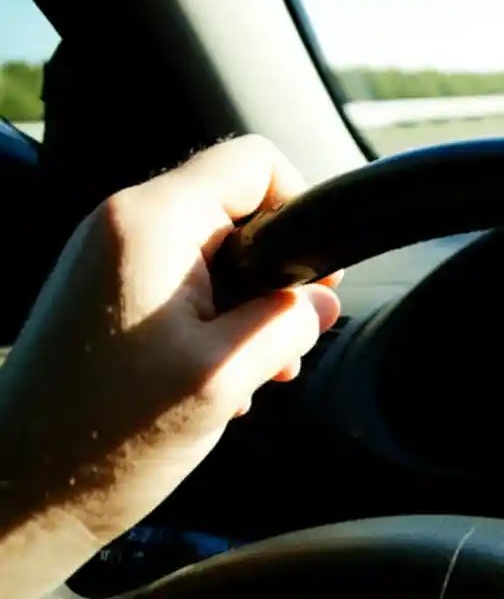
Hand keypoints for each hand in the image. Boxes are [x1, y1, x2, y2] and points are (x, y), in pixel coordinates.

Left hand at [0, 136, 340, 597]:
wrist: (21, 494)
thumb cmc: (106, 439)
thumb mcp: (224, 378)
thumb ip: (288, 325)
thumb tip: (321, 303)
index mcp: (152, 224)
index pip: (253, 161)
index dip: (301, 207)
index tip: (313, 276)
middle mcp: (123, 224)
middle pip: (237, 207)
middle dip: (276, 273)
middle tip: (287, 340)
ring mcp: (108, 257)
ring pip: (214, 249)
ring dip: (249, 305)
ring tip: (255, 371)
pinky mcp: (103, 292)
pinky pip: (181, 280)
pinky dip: (213, 318)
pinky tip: (218, 377)